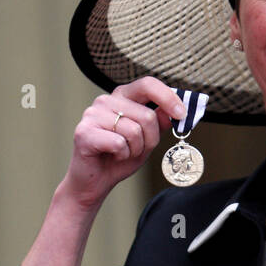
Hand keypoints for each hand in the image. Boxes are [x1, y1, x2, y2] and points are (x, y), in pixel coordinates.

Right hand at [63, 76, 185, 210]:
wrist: (95, 182)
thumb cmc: (119, 158)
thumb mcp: (147, 140)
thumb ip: (159, 123)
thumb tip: (174, 111)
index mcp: (122, 97)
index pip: (148, 84)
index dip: (168, 98)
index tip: (182, 114)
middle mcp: (106, 101)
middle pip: (147, 116)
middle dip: (150, 139)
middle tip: (137, 150)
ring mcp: (92, 115)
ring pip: (134, 131)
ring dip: (135, 150)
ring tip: (122, 153)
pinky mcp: (84, 132)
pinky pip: (119, 143)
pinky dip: (122, 156)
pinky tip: (112, 157)